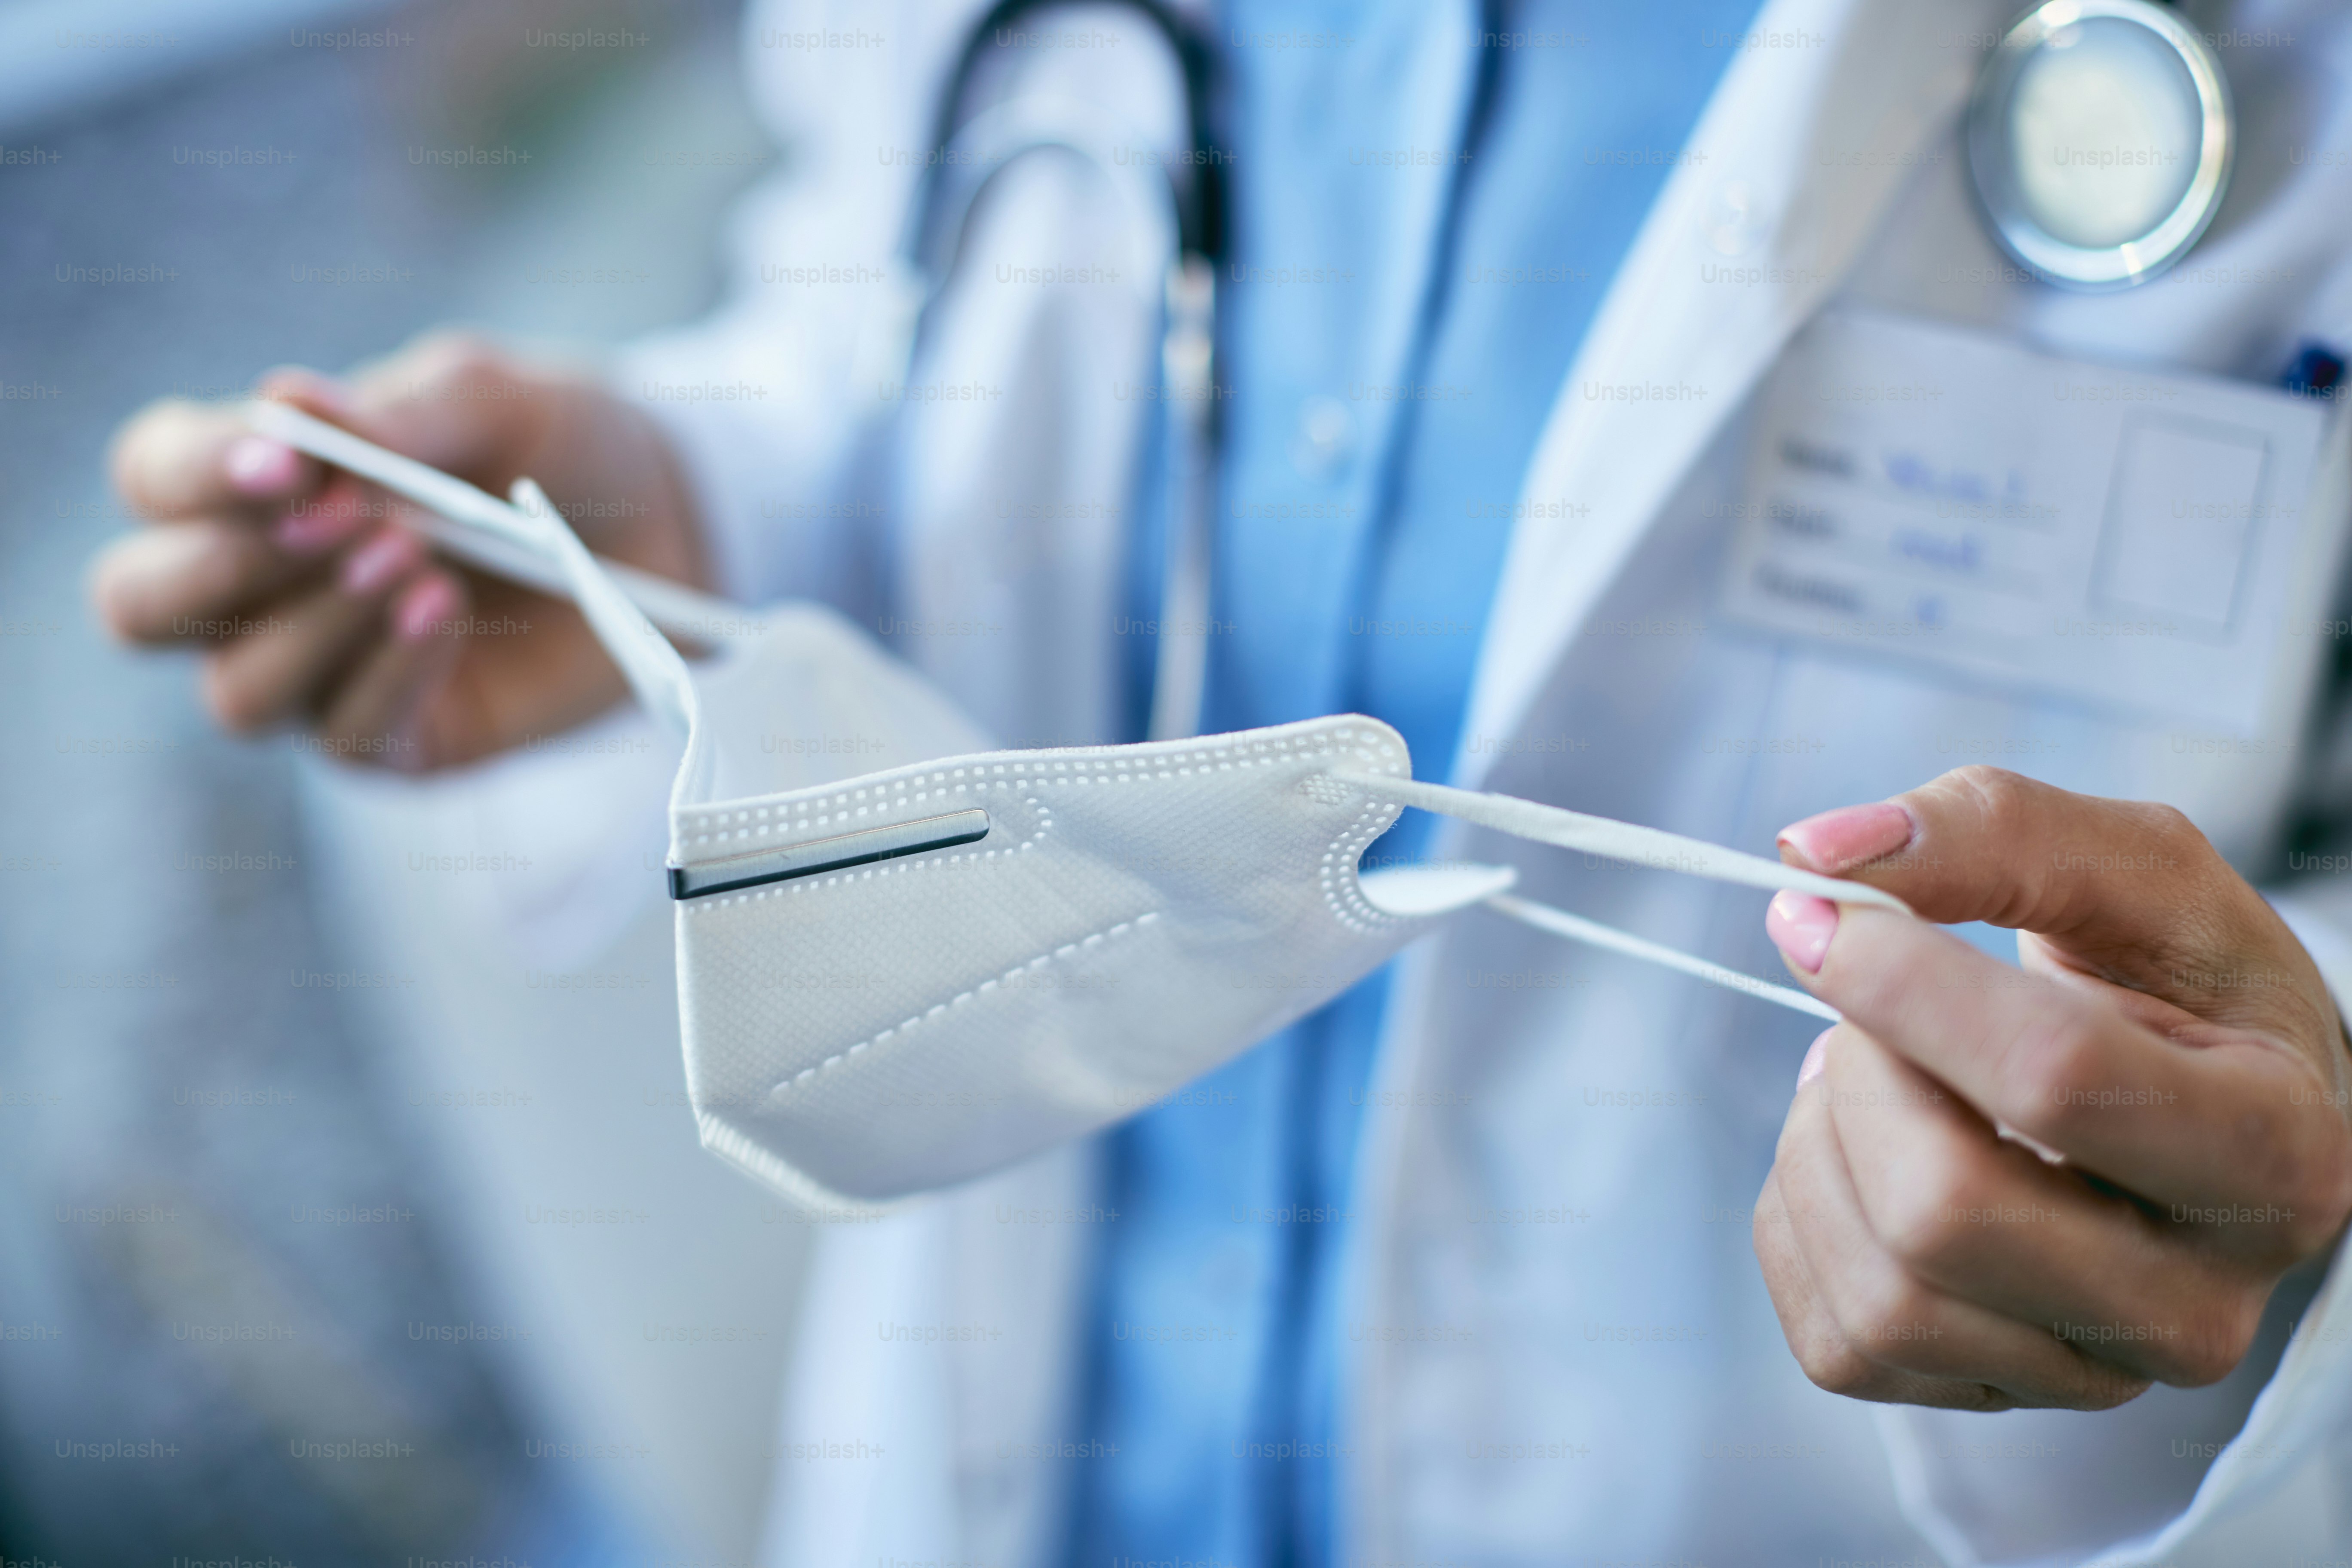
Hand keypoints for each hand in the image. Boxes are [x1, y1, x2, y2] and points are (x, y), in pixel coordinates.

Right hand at [92, 331, 707, 769]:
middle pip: (141, 604)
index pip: (156, 479)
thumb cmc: (558, 443)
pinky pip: (348, 737)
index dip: (198, 474)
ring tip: (414, 561)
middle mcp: (262, 591)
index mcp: (254, 485)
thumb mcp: (491, 399)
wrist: (667, 520)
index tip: (284, 461)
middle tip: (335, 522)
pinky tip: (442, 613)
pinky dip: (389, 674)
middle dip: (219, 568)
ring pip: (238, 692)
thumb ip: (398, 412)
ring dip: (315, 627)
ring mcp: (323, 675)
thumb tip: (289, 400)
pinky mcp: (400, 739)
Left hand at [1752, 766, 2351, 1410]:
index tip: (1821, 911)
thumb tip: (1812, 855)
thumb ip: (1992, 830)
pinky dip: (1804, 1221)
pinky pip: (1833, 1335)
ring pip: (1879, 1282)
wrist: (2197, 1102)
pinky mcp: (1992, 1399)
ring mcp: (2098, 1371)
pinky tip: (1864, 1157)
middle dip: (1863, 1071)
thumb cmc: (2171, 980)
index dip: (1902, 981)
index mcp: (2274, 1152)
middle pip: (1943, 1206)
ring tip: (1876, 1077)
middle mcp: (2201, 1301)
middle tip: (1869, 1004)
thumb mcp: (2134, 869)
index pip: (2054, 1078)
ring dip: (1823, 1143)